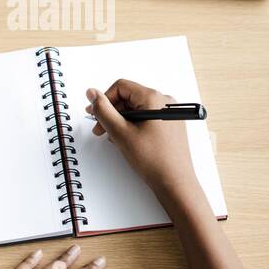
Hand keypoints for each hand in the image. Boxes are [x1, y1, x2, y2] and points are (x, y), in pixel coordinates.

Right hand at [86, 79, 204, 202]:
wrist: (175, 182)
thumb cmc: (154, 160)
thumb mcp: (121, 133)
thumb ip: (103, 110)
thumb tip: (92, 93)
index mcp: (154, 98)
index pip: (121, 87)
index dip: (105, 100)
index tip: (95, 114)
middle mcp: (165, 102)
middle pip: (129, 97)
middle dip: (112, 113)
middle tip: (100, 128)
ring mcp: (170, 113)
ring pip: (137, 109)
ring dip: (122, 121)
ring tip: (115, 138)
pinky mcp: (171, 124)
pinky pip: (147, 117)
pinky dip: (134, 126)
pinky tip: (128, 140)